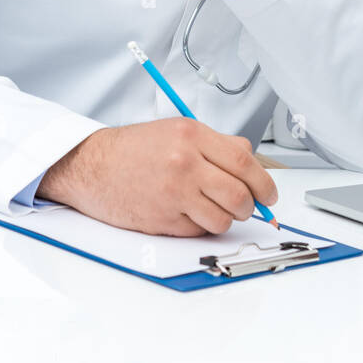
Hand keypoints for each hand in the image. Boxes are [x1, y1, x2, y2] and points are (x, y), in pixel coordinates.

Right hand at [37, 120, 278, 235]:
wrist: (93, 166)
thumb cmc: (133, 150)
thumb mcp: (176, 131)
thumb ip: (215, 144)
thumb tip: (251, 162)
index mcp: (191, 135)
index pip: (244, 161)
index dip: (264, 182)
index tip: (270, 194)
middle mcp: (185, 162)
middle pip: (240, 194)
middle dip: (249, 206)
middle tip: (245, 206)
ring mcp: (174, 193)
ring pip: (223, 219)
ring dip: (223, 218)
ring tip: (207, 207)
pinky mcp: (164, 219)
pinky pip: (199, 231)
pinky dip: (199, 226)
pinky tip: (184, 212)